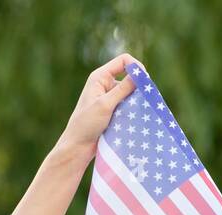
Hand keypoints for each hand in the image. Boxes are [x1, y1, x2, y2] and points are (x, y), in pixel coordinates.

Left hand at [54, 52, 141, 166]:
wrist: (77, 147)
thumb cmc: (86, 125)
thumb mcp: (105, 104)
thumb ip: (123, 89)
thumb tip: (141, 74)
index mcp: (99, 77)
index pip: (124, 61)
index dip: (136, 67)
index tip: (144, 81)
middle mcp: (105, 84)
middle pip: (129, 75)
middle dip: (138, 85)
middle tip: (143, 100)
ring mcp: (109, 97)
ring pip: (130, 91)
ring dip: (136, 99)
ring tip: (138, 111)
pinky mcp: (112, 109)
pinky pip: (128, 103)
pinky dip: (133, 108)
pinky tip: (135, 117)